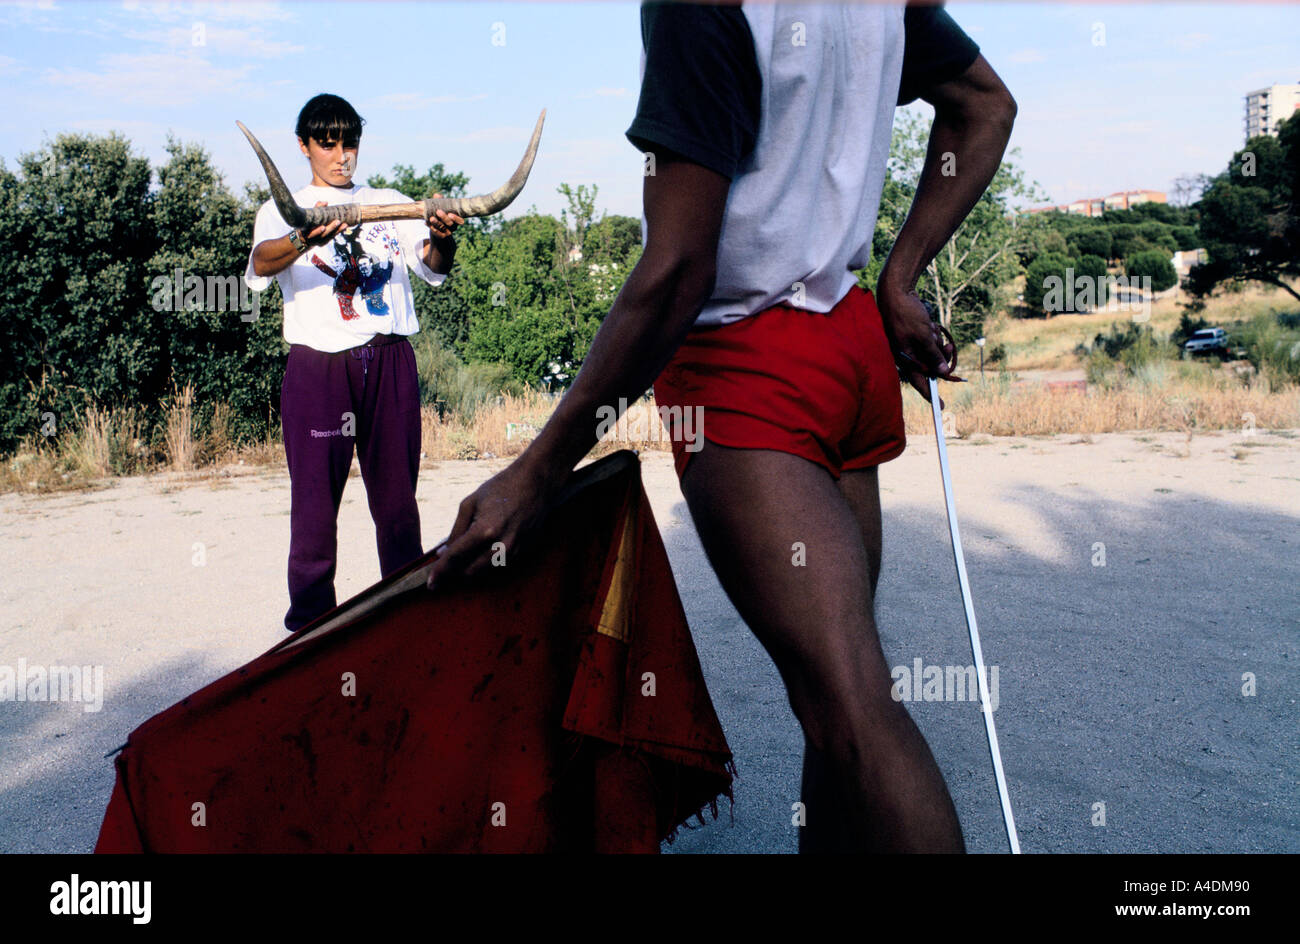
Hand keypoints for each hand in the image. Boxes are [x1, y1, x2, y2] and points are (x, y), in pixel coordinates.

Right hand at [303, 201, 344, 245]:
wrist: (304, 237)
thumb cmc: (307, 223)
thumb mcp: (309, 216)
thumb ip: (316, 209)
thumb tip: (325, 202)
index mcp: (306, 232)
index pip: (312, 233)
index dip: (318, 231)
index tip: (323, 227)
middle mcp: (311, 239)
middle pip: (323, 235)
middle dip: (331, 228)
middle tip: (338, 221)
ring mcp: (317, 242)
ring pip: (328, 237)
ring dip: (337, 231)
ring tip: (345, 225)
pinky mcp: (323, 243)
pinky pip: (331, 237)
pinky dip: (338, 232)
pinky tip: (344, 227)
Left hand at [425, 455, 564, 590]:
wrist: (537, 483)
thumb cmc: (501, 488)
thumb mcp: (470, 502)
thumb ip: (456, 530)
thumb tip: (443, 552)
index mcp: (485, 530)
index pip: (456, 558)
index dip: (440, 572)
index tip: (430, 584)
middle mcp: (501, 545)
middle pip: (469, 572)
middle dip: (453, 573)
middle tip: (441, 569)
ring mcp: (514, 551)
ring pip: (483, 573)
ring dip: (468, 570)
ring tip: (458, 560)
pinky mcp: (523, 552)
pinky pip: (497, 566)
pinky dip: (484, 563)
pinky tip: (479, 551)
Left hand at [426, 193, 463, 238]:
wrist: (437, 227)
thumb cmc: (440, 214)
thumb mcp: (441, 207)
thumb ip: (440, 201)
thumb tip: (437, 196)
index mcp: (456, 220)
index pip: (460, 221)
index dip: (456, 218)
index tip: (450, 214)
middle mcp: (453, 227)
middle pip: (450, 224)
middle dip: (444, 218)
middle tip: (438, 211)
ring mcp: (448, 232)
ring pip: (443, 228)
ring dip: (436, 223)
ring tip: (431, 218)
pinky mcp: (441, 236)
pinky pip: (437, 233)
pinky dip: (431, 227)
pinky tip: (426, 223)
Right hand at [875, 283, 962, 407]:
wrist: (896, 293)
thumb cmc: (906, 315)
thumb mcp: (924, 335)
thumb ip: (934, 355)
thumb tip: (943, 372)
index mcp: (905, 359)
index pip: (919, 382)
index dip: (931, 394)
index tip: (942, 406)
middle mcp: (906, 356)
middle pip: (929, 367)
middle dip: (940, 358)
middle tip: (948, 347)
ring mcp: (909, 347)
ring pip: (931, 354)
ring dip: (937, 344)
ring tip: (934, 330)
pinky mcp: (913, 337)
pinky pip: (929, 343)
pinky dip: (933, 336)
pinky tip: (931, 325)